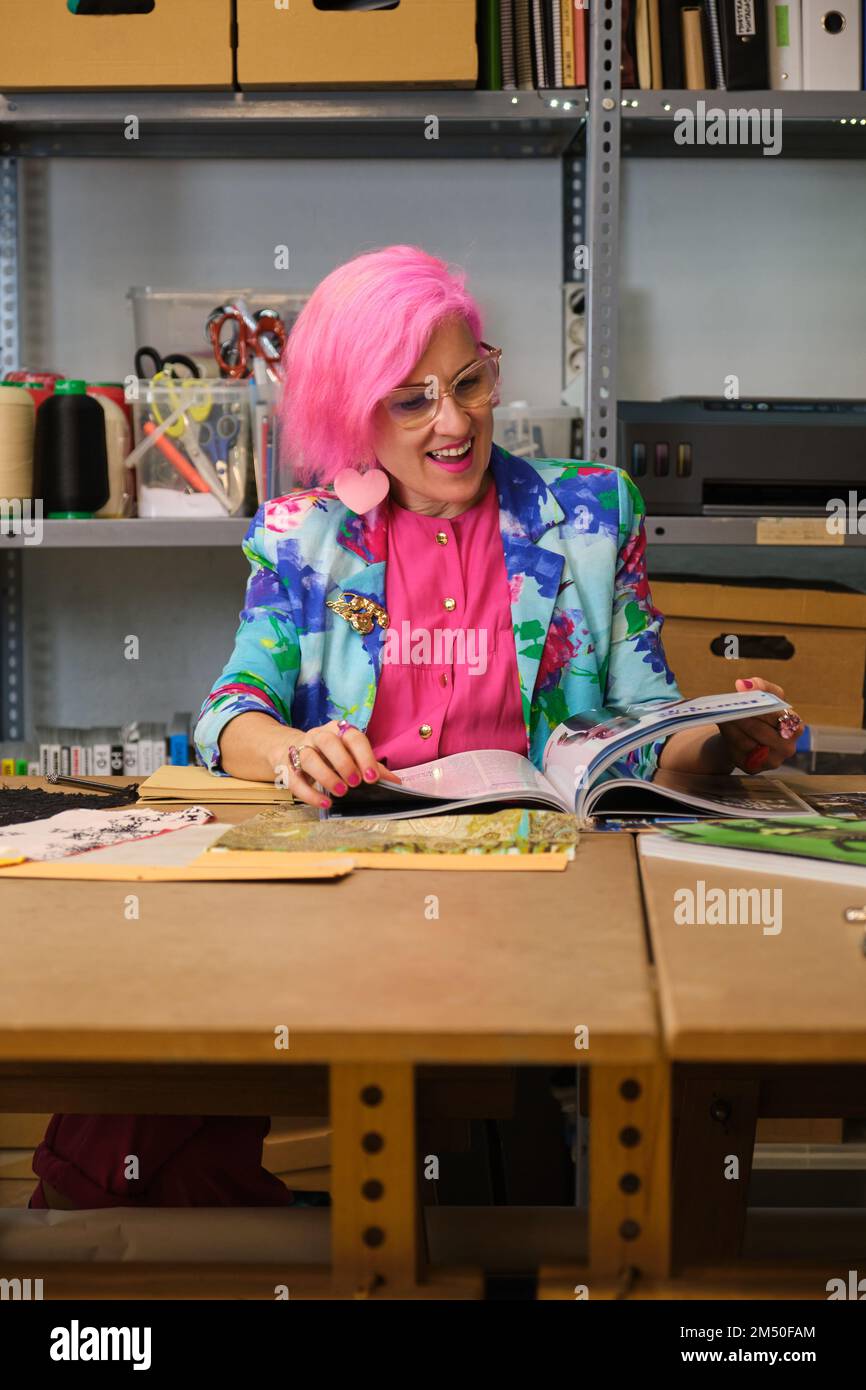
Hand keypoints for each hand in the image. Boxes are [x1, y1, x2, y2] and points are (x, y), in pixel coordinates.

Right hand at [275, 720, 400, 808]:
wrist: (287, 749)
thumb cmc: (328, 755)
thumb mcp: (350, 756)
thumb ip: (371, 767)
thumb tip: (397, 783)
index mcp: (338, 730)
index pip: (353, 736)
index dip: (364, 756)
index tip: (373, 777)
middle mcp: (318, 736)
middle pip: (328, 742)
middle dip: (343, 763)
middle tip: (355, 783)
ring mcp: (300, 749)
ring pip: (309, 758)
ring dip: (326, 776)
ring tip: (340, 792)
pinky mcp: (285, 765)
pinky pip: (294, 778)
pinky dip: (309, 793)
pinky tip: (324, 802)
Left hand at [719, 677, 801, 774]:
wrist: (749, 735)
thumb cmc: (762, 714)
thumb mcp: (767, 695)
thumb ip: (761, 686)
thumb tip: (744, 685)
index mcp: (796, 727)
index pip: (779, 718)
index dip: (761, 708)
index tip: (744, 696)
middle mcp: (787, 747)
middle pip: (762, 732)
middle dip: (744, 718)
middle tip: (729, 708)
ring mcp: (772, 761)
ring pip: (747, 743)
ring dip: (733, 728)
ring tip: (723, 716)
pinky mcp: (754, 768)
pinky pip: (739, 754)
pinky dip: (729, 739)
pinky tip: (724, 728)